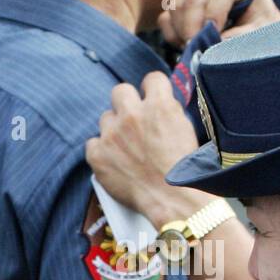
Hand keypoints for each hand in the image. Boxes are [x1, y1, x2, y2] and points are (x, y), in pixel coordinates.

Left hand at [85, 73, 203, 224]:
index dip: (153, 90)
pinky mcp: (98, 154)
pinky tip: (115, 162)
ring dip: (114, 129)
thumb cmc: (185, 171)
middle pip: (120, 91)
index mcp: (159, 106)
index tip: (152, 98)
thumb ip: (169, 112)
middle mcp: (133, 115)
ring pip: (106, 118)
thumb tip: (160, 105)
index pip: (152, 79)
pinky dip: (102, 152)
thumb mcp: (186, 130)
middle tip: (133, 120)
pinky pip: (93, 144)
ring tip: (127, 149)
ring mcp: (112, 134)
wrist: (174, 200)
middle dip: (127, 103)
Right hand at [158, 0, 279, 47]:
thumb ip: (238, 40)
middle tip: (199, 50)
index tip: (215, 35)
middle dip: (194, 26)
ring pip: (177, 8)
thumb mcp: (259, 38)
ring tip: (198, 51)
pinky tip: (188, 48)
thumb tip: (208, 47)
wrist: (258, 46)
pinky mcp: (183, 12)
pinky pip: (166, 20)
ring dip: (183, 33)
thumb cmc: (264, 39)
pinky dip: (172, 36)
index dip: (216, 12)